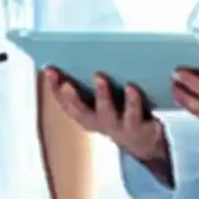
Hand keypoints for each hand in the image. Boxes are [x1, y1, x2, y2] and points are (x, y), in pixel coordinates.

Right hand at [44, 68, 165, 161]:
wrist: (148, 144)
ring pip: (109, 114)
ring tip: (99, 77)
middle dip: (72, 98)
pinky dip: (133, 102)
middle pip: (83, 113)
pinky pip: (137, 116)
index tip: (49, 70)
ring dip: (102, 96)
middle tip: (67, 83)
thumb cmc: (123, 114)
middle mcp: (101, 124)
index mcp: (87, 116)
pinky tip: (132, 87)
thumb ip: (93, 86)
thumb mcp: (106, 102)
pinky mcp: (142, 130)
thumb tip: (82, 54)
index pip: (65, 103)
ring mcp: (120, 128)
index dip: (54, 89)